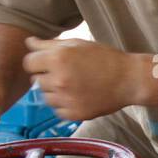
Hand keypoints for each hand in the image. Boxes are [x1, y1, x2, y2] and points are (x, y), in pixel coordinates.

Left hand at [22, 37, 141, 121]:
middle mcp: (58, 80)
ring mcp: (66, 99)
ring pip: (45, 97)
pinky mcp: (74, 114)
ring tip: (73, 85)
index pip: (28, 63)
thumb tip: (28, 43)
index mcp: (58, 59)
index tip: (48, 62)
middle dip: (46, 76)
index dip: (37, 61)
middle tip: (65, 73)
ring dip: (54, 92)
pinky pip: (57, 110)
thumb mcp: (77, 44)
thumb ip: (49, 44)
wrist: (128, 80)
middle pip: (35, 81)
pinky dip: (63, 105)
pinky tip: (77, 96)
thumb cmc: (104, 58)